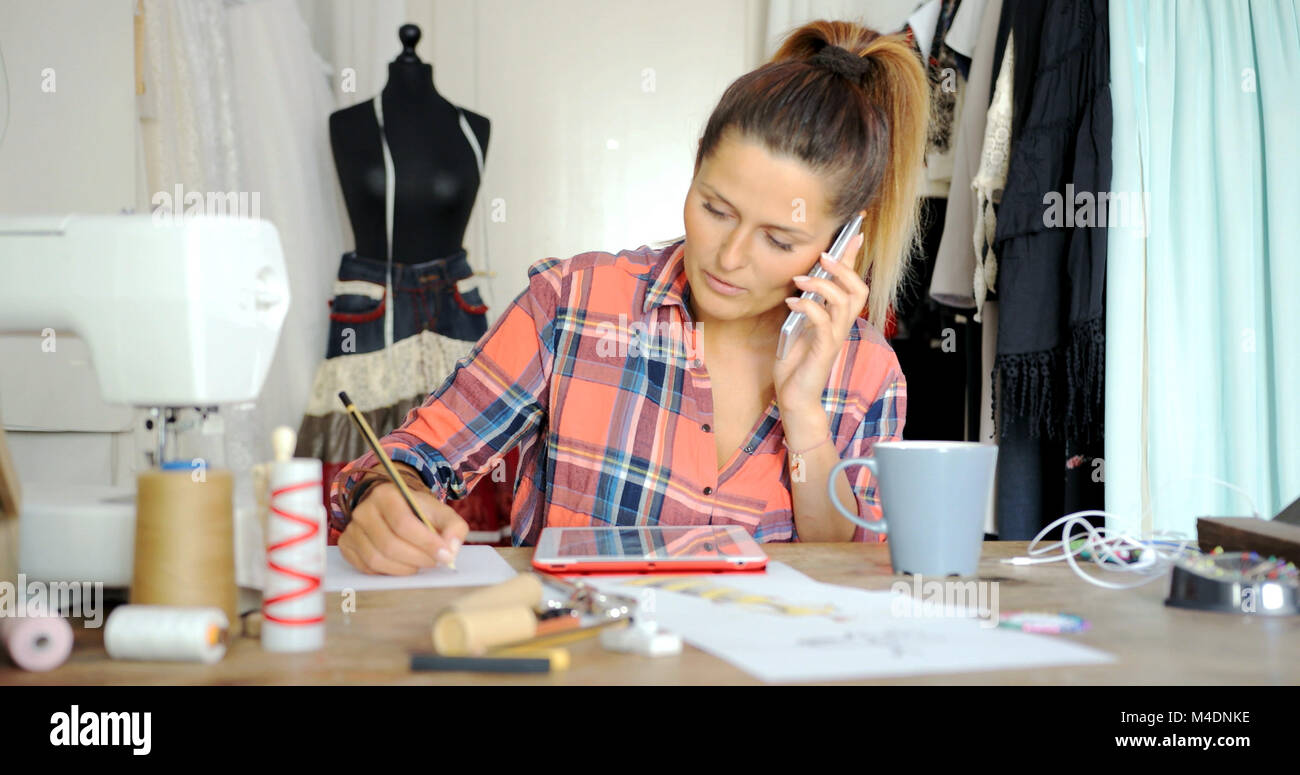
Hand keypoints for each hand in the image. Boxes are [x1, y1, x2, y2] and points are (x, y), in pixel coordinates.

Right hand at [338, 481, 467, 574]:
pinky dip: (387, 572)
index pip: (403, 524)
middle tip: (433, 562)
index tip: (444, 555)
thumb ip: (454, 528)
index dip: (426, 543)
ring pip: (376, 559)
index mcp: (386, 495)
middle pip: (389, 544)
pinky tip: (401, 564)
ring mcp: (351, 528)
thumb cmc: (419, 512)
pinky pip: (366, 567)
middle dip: (417, 558)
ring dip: (403, 568)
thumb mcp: (441, 513)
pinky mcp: (346, 545)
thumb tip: (451, 551)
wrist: (395, 508)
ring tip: (419, 564)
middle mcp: (363, 509)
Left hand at [773, 232, 867, 411]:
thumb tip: (801, 277)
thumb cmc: (796, 362)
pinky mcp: (824, 350)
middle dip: (844, 268)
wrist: (795, 397)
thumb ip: (805, 303)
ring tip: (801, 279)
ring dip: (823, 285)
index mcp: (837, 317)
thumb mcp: (798, 325)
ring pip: (843, 302)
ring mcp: (835, 338)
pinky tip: (792, 303)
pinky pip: (823, 322)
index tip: (854, 230)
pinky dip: (808, 307)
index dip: (854, 256)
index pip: (852, 281)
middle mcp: (842, 325)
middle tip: (824, 255)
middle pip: (858, 289)